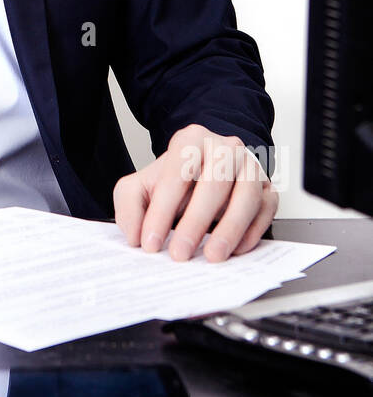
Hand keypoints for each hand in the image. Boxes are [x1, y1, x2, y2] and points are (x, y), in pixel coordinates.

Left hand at [113, 124, 277, 261]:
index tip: (151, 241)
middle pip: (214, 183)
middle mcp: (224, 148)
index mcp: (191, 141)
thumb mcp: (141, 186)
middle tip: (180, 253)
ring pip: (246, 195)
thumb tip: (135, 234)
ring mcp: (250, 167)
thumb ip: (129, 205)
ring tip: (212, 255)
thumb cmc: (175, 181)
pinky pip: (266, 209)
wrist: (204, 171)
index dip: (162, 210)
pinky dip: (252, 231)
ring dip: (229, 229)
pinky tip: (235, 250)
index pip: (177, 173)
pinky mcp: (267, 188)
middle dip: (195, 223)